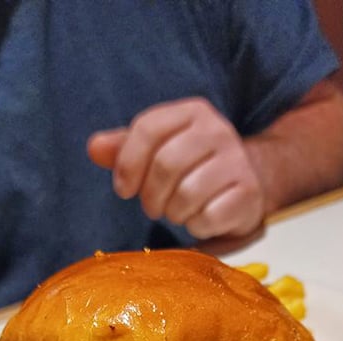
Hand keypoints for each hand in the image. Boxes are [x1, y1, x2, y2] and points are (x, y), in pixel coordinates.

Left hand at [87, 97, 265, 241]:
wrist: (245, 183)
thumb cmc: (191, 167)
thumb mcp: (157, 150)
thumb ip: (124, 148)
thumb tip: (94, 148)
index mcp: (192, 112)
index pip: (148, 128)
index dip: (127, 164)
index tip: (123, 189)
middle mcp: (218, 130)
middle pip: (166, 165)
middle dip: (150, 195)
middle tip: (153, 207)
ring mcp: (237, 161)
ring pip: (187, 194)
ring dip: (173, 213)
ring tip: (177, 211)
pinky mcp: (249, 193)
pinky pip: (208, 217)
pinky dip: (197, 226)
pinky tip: (200, 219)